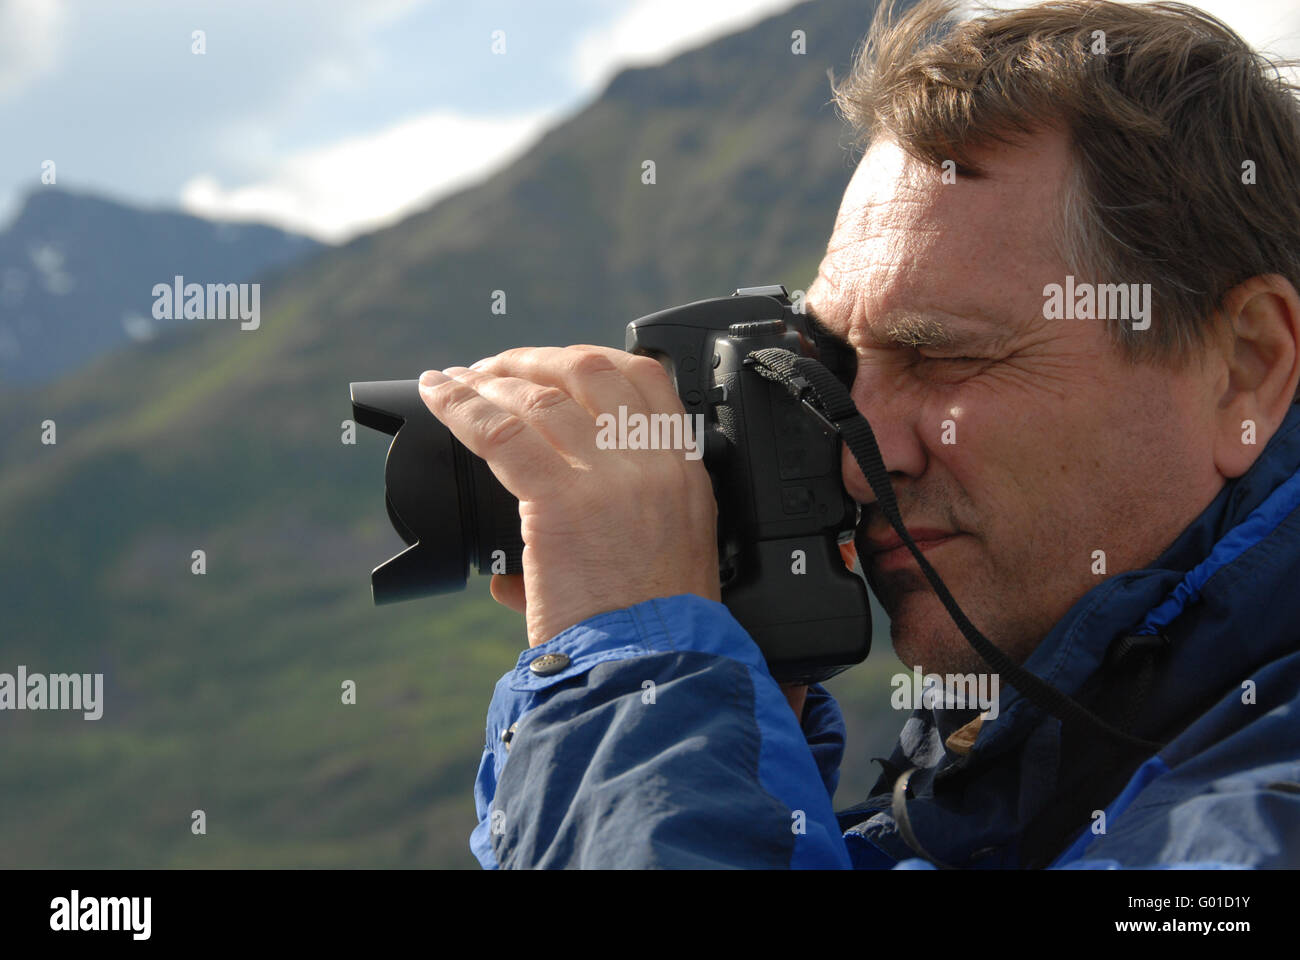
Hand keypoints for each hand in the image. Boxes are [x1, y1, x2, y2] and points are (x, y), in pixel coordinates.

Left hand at [419, 345, 720, 647]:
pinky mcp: (562, 499)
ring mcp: (610, 477)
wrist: (654, 669)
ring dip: (490, 380)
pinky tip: (438, 396)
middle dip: (536, 359)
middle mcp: (653, 463)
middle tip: (497, 367)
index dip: (593, 361)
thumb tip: (509, 574)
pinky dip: (461, 408)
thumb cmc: (652, 636)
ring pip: (540, 397)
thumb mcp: (661, 565)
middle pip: (591, 369)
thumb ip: (603, 545)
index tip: (555, 366)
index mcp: (685, 473)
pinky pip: (501, 433)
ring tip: (455, 380)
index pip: (647, 379)